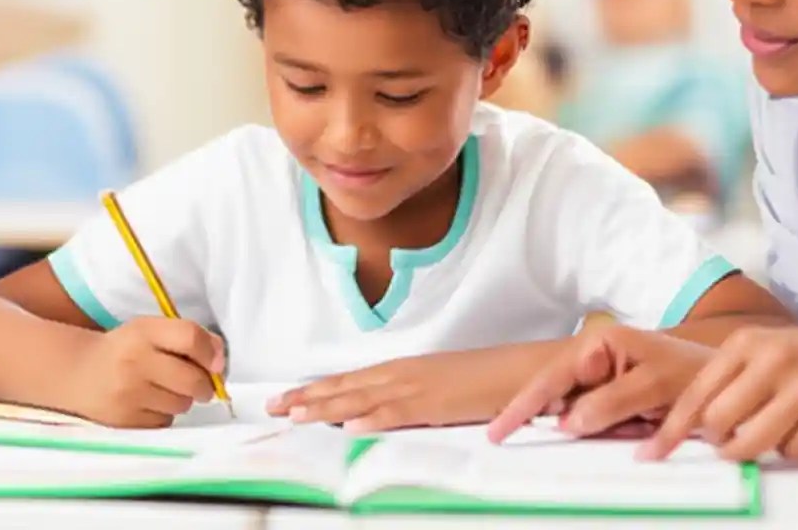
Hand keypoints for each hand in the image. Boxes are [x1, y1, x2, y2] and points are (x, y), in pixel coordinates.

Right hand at [68, 317, 225, 427]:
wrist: (77, 373)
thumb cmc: (124, 349)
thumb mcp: (150, 331)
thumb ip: (188, 337)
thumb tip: (221, 358)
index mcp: (143, 331)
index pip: (190, 338)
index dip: (211, 352)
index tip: (216, 364)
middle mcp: (135, 362)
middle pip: (193, 379)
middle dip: (204, 385)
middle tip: (197, 384)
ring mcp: (128, 394)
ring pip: (182, 404)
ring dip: (181, 400)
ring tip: (163, 390)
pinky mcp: (124, 421)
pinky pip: (165, 422)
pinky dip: (164, 415)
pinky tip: (147, 403)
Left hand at [267, 342, 563, 432]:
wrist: (525, 369)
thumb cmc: (487, 380)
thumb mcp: (441, 388)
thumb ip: (410, 400)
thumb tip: (380, 415)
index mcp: (405, 370)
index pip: (351, 380)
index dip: (316, 389)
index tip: (287, 397)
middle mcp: (405, 374)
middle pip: (346, 387)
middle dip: (307, 397)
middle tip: (273, 406)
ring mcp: (420, 387)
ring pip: (363, 399)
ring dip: (327, 408)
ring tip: (295, 416)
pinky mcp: (439, 404)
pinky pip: (401, 413)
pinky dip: (375, 420)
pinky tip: (352, 428)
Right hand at [488, 325, 712, 443]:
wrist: (734, 385)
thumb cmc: (696, 373)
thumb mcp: (656, 386)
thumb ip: (611, 402)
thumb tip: (568, 421)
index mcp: (599, 344)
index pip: (552, 378)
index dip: (523, 405)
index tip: (499, 431)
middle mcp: (596, 359)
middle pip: (559, 398)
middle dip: (566, 419)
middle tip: (592, 428)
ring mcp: (605, 380)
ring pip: (579, 414)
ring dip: (599, 428)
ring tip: (638, 420)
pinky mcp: (617, 400)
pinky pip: (599, 422)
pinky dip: (608, 432)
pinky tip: (638, 425)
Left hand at [641, 327, 797, 461]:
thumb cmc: (795, 357)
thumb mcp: (755, 350)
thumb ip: (721, 379)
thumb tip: (684, 424)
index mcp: (746, 344)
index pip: (697, 392)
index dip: (673, 427)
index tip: (653, 451)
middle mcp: (774, 360)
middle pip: (720, 420)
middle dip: (715, 440)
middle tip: (723, 440)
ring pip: (754, 441)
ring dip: (746, 451)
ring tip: (752, 440)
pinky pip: (791, 450)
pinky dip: (786, 450)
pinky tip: (794, 431)